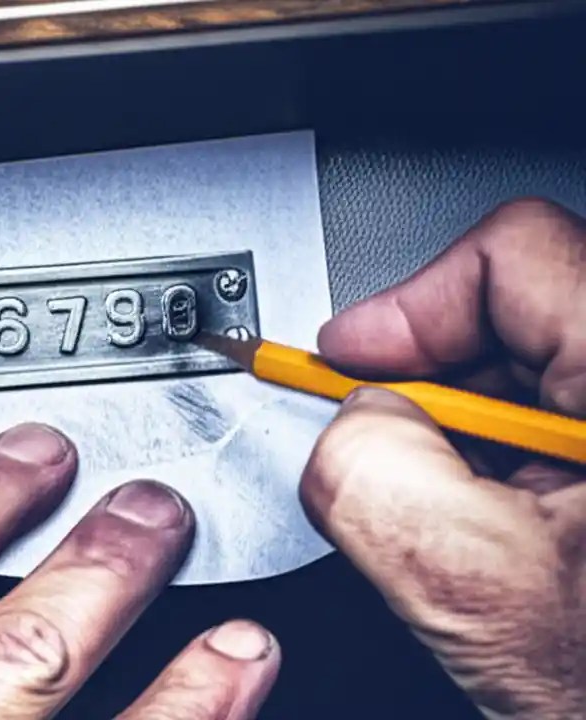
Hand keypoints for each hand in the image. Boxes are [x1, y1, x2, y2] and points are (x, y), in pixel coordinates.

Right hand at [305, 198, 585, 717]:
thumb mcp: (462, 581)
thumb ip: (370, 471)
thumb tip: (354, 421)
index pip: (515, 254)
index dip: (411, 304)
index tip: (354, 354)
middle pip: (518, 304)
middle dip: (433, 376)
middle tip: (394, 437)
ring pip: (535, 363)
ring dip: (468, 425)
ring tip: (467, 504)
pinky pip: (557, 411)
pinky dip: (503, 453)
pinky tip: (505, 517)